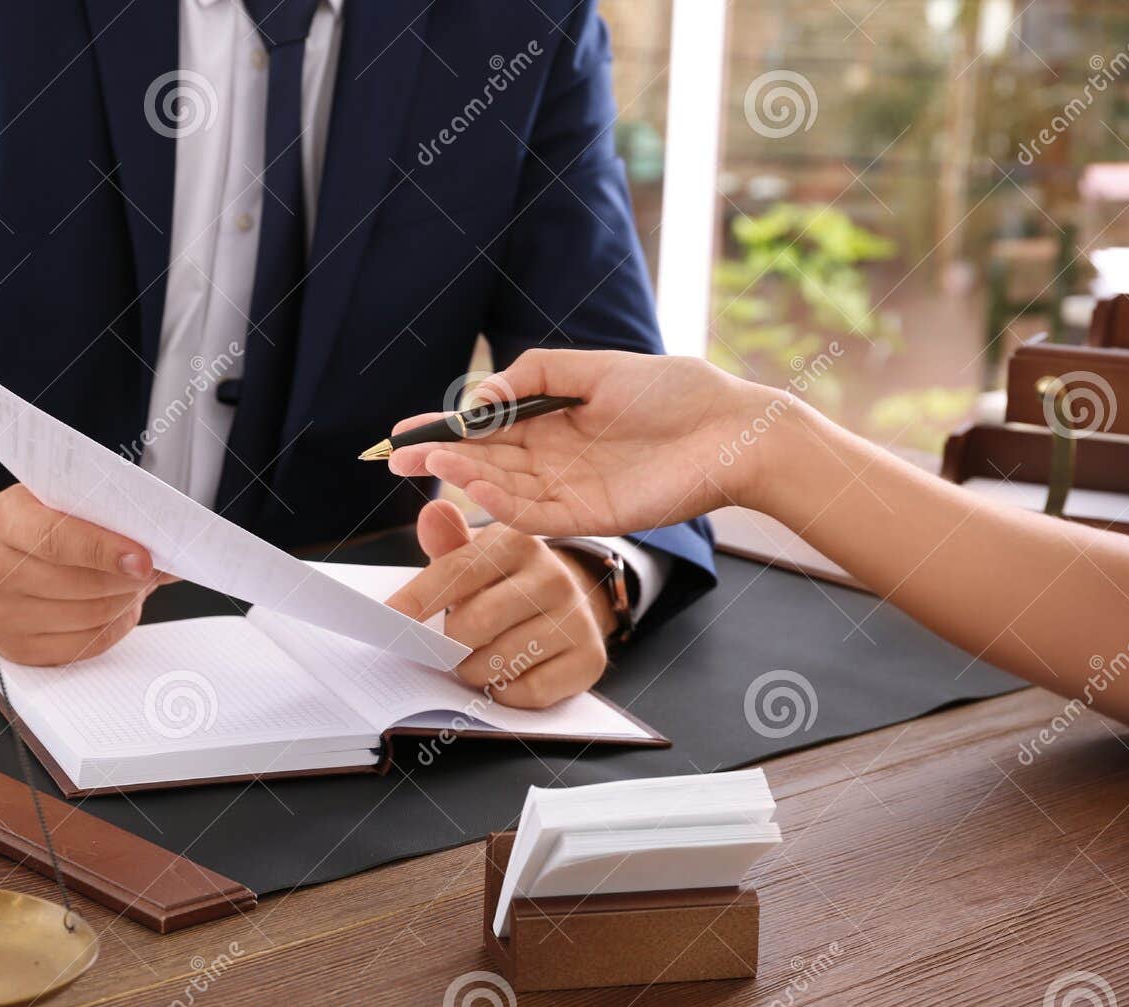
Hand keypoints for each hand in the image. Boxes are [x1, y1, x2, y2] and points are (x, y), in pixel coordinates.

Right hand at [0, 483, 168, 665]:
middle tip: (153, 567)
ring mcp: (2, 615)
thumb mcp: (60, 502)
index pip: (57, 539)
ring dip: (128, 600)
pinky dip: (117, 624)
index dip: (105, 550)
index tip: (144, 559)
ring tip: (135, 583)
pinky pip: (88, 644)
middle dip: (130, 578)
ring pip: (91, 616)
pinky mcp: (19, 649)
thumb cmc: (36, 527)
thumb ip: (104, 517)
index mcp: (5, 520)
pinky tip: (121, 606)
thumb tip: (164, 544)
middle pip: (82, 584)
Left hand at [385, 500, 611, 707]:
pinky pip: (527, 692)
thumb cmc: (506, 583)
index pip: (456, 574)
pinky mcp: (589, 659)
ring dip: (473, 672)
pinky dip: (505, 693)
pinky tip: (507, 676)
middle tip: (445, 648)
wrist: (572, 604)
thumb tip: (431, 514)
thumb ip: (448, 544)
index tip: (387, 621)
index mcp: (518, 544)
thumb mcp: (478, 558)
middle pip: (474, 625)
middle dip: (448, 646)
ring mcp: (576, 619)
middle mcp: (553, 577)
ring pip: (497, 664)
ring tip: (477, 659)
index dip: (417, 600)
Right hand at [387, 348, 774, 537]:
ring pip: (501, 489)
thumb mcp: (595, 368)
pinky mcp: (587, 516)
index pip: (487, 430)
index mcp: (553, 421)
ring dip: (463, 477)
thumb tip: (478, 399)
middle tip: (395, 456)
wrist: (732, 429)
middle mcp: (554, 459)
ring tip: (430, 462)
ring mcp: (568, 490)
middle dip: (439, 459)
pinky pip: (532, 514)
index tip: (405, 430)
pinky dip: (499, 502)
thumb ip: (532, 375)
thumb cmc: (673, 391)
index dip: (445, 431)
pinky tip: (472, 484)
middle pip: (484, 463)